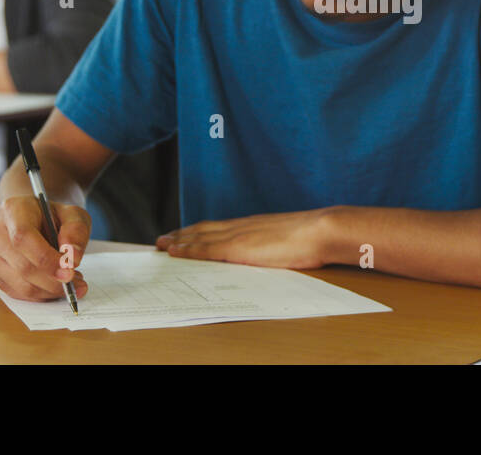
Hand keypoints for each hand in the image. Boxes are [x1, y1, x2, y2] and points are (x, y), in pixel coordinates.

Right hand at [0, 194, 90, 301]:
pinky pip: (20, 294)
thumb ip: (76, 230)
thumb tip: (72, 257)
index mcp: (13, 210)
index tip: (69, 272)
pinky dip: (43, 295)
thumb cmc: (54, 217)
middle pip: (23, 266)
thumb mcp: (73, 215)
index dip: (46, 259)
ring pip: (22, 285)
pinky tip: (57, 285)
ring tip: (72, 282)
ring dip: (51, 290)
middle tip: (78, 282)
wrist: (37, 220)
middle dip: (54, 281)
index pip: (23, 238)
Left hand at [155, 208, 336, 268]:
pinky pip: (205, 249)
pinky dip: (187, 250)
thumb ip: (272, 245)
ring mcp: (238, 235)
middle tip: (162, 240)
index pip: (218, 227)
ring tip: (161, 245)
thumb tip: (268, 254)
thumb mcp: (286, 239)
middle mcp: (241, 226)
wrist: (320, 231)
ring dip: (178, 241)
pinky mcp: (238, 247)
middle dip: (181, 235)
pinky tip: (174, 252)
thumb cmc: (311, 237)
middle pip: (203, 229)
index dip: (198, 231)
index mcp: (253, 225)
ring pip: (199, 237)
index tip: (183, 234)